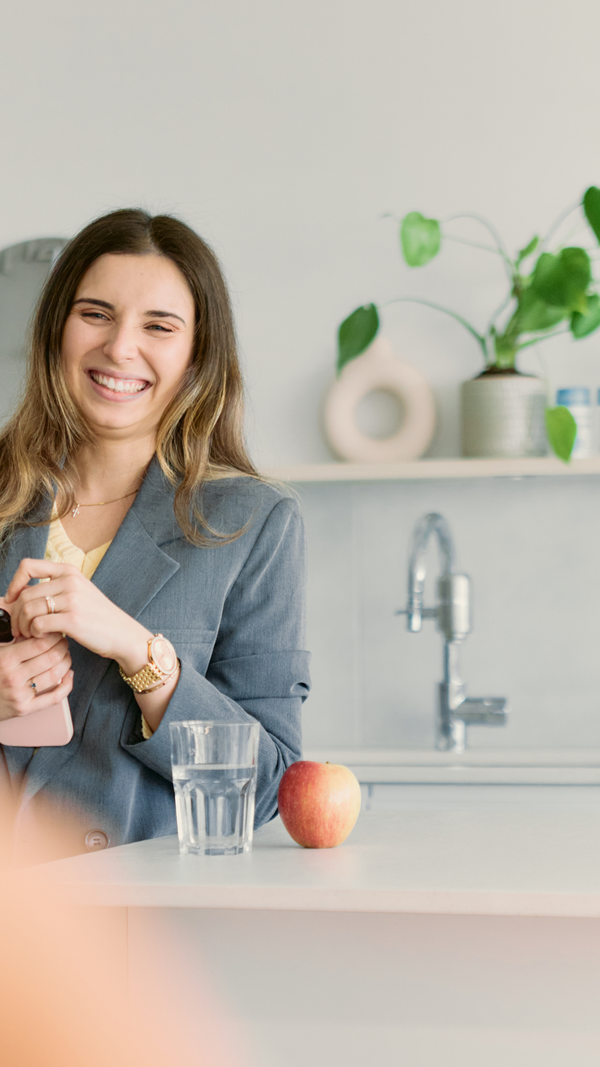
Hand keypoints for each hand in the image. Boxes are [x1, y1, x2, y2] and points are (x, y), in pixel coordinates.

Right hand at [0, 632, 72, 720]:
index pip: (40, 643)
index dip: (53, 635)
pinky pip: (54, 698)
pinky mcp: (25, 709)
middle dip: (62, 646)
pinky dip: (67, 685)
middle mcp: (13, 678)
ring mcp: (20, 695)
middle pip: (51, 658)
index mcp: (5, 660)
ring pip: (56, 675)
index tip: (55, 631)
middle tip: (63, 641)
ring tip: (65, 655)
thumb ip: (13, 641)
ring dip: (66, 662)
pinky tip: (69, 674)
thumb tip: (36, 627)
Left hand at [5, 559, 151, 673]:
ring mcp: (72, 600)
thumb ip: (52, 588)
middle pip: (25, 594)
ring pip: (29, 610)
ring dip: (23, 626)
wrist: (122, 633)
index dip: (14, 583)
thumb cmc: (96, 616)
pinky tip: (42, 637)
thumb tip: (17, 594)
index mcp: (68, 571)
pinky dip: (34, 634)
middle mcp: (70, 581)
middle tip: (18, 628)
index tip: (11, 599)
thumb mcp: (77, 592)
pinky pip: (38, 624)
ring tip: (29, 634)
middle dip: (16, 614)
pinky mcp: (73, 620)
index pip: (28, 566)